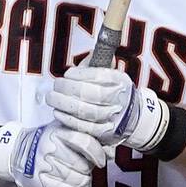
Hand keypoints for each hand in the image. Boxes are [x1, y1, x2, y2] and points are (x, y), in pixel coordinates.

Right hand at [0, 121, 103, 186]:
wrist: (16, 152)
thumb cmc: (45, 141)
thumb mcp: (62, 130)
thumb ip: (85, 137)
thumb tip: (111, 151)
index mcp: (58, 132)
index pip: (84, 142)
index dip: (97, 154)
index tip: (100, 161)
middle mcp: (50, 148)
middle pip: (83, 165)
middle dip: (87, 169)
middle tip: (83, 168)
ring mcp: (44, 166)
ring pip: (78, 180)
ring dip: (84, 182)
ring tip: (81, 179)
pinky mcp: (40, 182)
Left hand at [46, 66, 168, 151]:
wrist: (133, 118)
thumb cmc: (115, 92)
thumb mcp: (111, 75)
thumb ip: (97, 64)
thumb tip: (89, 53)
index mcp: (120, 81)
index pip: (99, 75)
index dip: (79, 74)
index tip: (68, 73)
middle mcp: (119, 99)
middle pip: (90, 93)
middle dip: (67, 88)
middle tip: (56, 85)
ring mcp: (112, 118)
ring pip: (85, 111)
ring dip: (63, 103)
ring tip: (52, 97)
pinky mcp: (104, 133)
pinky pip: (83, 127)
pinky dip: (67, 119)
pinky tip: (58, 112)